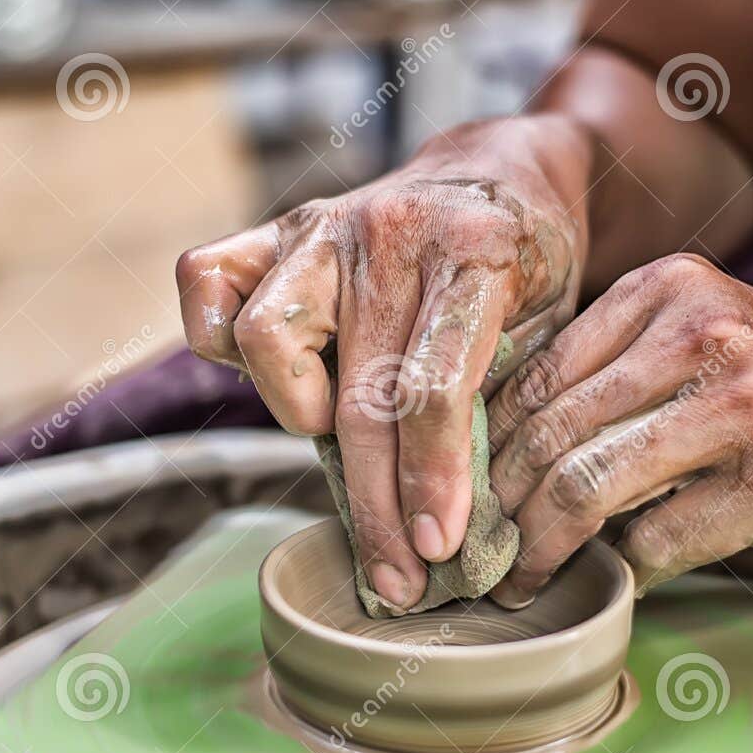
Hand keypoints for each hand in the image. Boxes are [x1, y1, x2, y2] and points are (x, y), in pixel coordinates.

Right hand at [176, 116, 590, 609]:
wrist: (500, 176)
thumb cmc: (523, 275)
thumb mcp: (545, 336)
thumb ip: (498, 412)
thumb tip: (451, 532)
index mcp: (477, 251)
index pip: (435, 384)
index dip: (431, 478)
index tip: (437, 547)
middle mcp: (391, 231)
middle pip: (359, 393)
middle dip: (376, 503)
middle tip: (396, 576)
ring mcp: (325, 225)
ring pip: (266, 336)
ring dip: (296, 411)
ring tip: (333, 433)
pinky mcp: (276, 229)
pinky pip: (206, 282)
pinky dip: (217, 338)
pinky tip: (274, 377)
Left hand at [486, 254, 752, 604]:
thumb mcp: (704, 338)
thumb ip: (614, 371)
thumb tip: (494, 447)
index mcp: (668, 290)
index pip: (536, 376)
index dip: (482, 449)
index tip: (461, 497)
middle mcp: (701, 333)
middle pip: (549, 434)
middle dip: (500, 509)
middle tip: (476, 554)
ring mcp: (740, 405)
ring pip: (587, 487)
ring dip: (542, 550)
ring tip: (520, 580)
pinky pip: (658, 539)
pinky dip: (627, 569)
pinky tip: (616, 580)